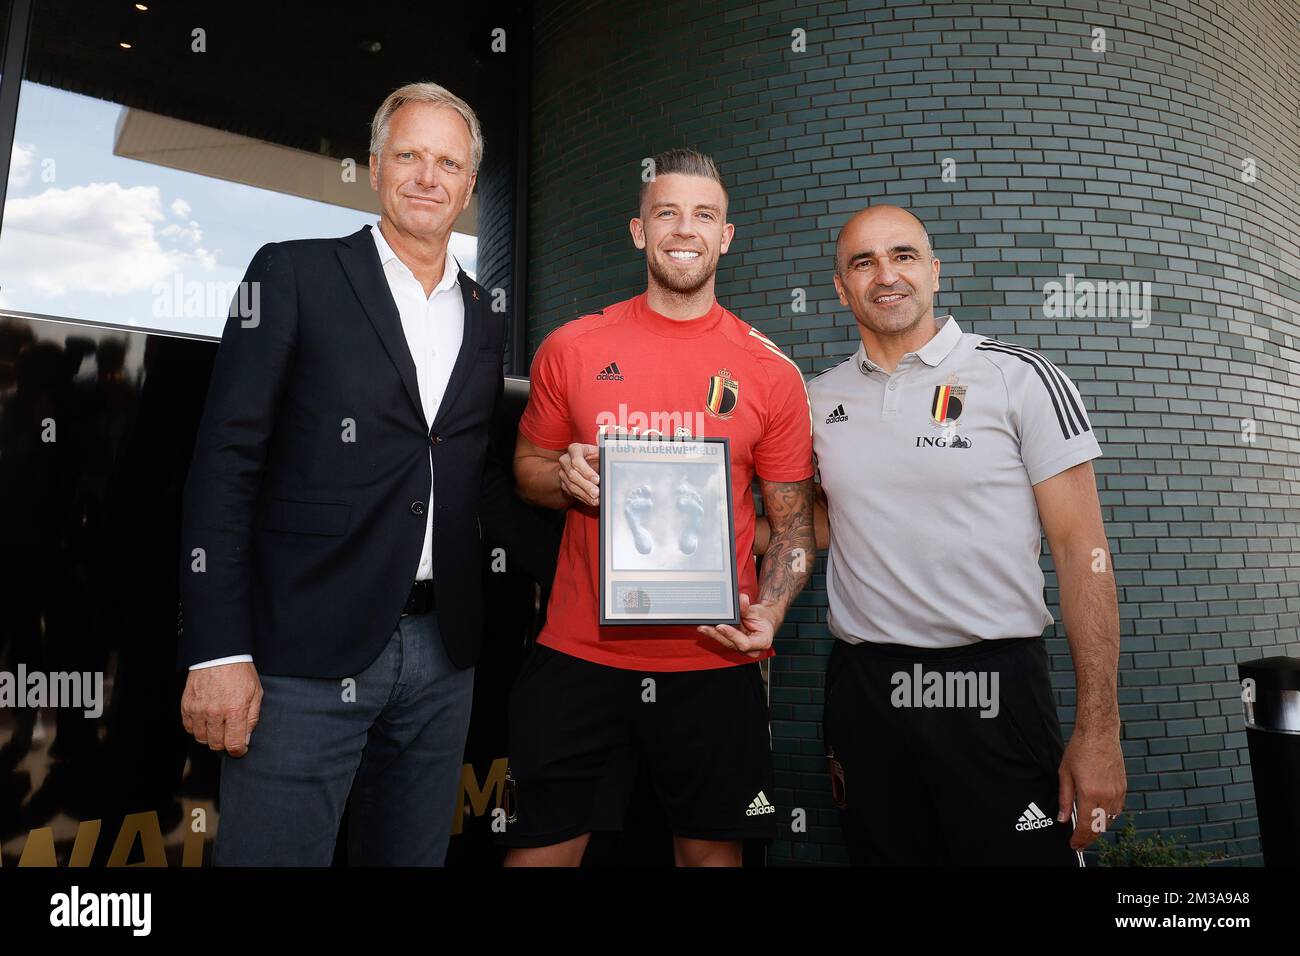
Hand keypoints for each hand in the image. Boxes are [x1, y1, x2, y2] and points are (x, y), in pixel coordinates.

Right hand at [181, 661, 262, 756]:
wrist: (220, 654)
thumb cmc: (240, 672)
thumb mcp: (256, 693)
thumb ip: (252, 718)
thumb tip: (245, 739)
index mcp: (235, 710)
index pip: (234, 744)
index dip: (238, 751)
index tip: (240, 749)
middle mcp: (215, 712)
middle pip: (216, 744)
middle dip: (225, 744)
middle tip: (229, 736)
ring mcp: (199, 709)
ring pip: (201, 738)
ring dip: (210, 737)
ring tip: (218, 727)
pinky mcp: (187, 705)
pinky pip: (189, 727)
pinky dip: (196, 728)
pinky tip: (205, 721)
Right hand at [558, 442, 599, 506]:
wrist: (584, 462)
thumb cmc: (593, 456)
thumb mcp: (599, 453)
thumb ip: (604, 457)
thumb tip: (611, 462)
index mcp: (575, 449)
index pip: (576, 460)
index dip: (586, 471)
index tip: (597, 479)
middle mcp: (566, 460)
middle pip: (572, 475)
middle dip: (586, 486)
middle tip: (596, 492)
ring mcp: (563, 473)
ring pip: (571, 486)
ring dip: (584, 494)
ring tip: (595, 499)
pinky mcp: (564, 484)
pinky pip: (572, 493)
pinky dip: (583, 498)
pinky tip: (591, 501)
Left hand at [696, 592, 777, 657]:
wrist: (765, 620)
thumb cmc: (764, 618)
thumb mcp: (757, 611)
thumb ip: (747, 608)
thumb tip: (741, 600)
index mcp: (761, 642)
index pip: (744, 643)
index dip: (732, 635)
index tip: (721, 626)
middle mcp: (751, 649)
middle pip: (731, 643)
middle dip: (717, 635)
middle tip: (705, 627)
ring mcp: (741, 647)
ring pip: (725, 642)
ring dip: (713, 634)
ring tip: (702, 627)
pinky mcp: (734, 643)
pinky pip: (723, 638)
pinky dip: (714, 633)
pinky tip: (705, 627)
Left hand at [1058, 726, 1125, 849]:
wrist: (1099, 733)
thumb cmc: (1079, 749)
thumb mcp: (1064, 774)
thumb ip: (1064, 799)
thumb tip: (1062, 818)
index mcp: (1090, 793)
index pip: (1086, 826)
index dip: (1079, 839)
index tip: (1073, 844)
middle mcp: (1107, 795)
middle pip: (1100, 827)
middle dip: (1089, 838)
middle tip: (1079, 843)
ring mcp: (1117, 792)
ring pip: (1110, 820)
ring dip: (1099, 828)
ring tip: (1087, 831)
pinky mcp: (1123, 787)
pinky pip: (1117, 809)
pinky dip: (1108, 817)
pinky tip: (1100, 816)